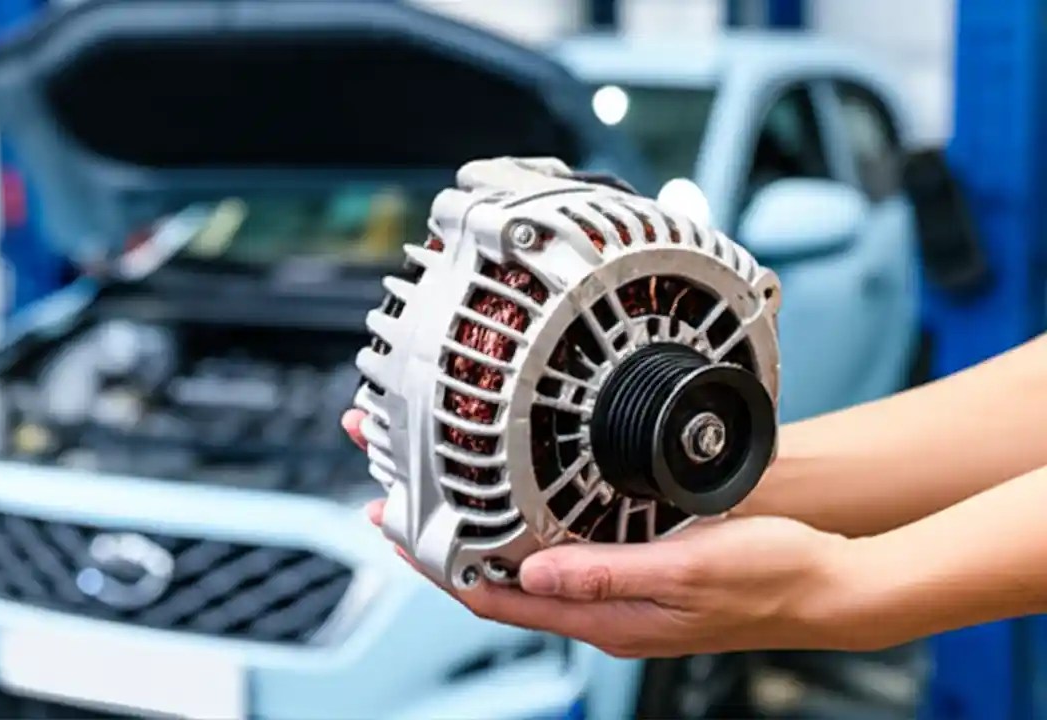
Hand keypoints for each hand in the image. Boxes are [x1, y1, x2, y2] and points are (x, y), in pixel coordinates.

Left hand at [340, 409, 870, 657]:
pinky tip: (516, 518)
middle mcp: (606, 614)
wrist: (828, 586)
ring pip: (526, 575)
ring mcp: (619, 598)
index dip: (444, 569)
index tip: (400, 533)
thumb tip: (533, 576)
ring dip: (479, 543)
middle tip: (398, 510)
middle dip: (445, 551)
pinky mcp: (636, 578)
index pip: (502, 603)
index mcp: (611, 619)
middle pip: (501, 589)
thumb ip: (608, 572)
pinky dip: (524, 539)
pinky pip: (561, 563)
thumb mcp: (688, 568)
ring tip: (438, 510)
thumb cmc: (771, 577)